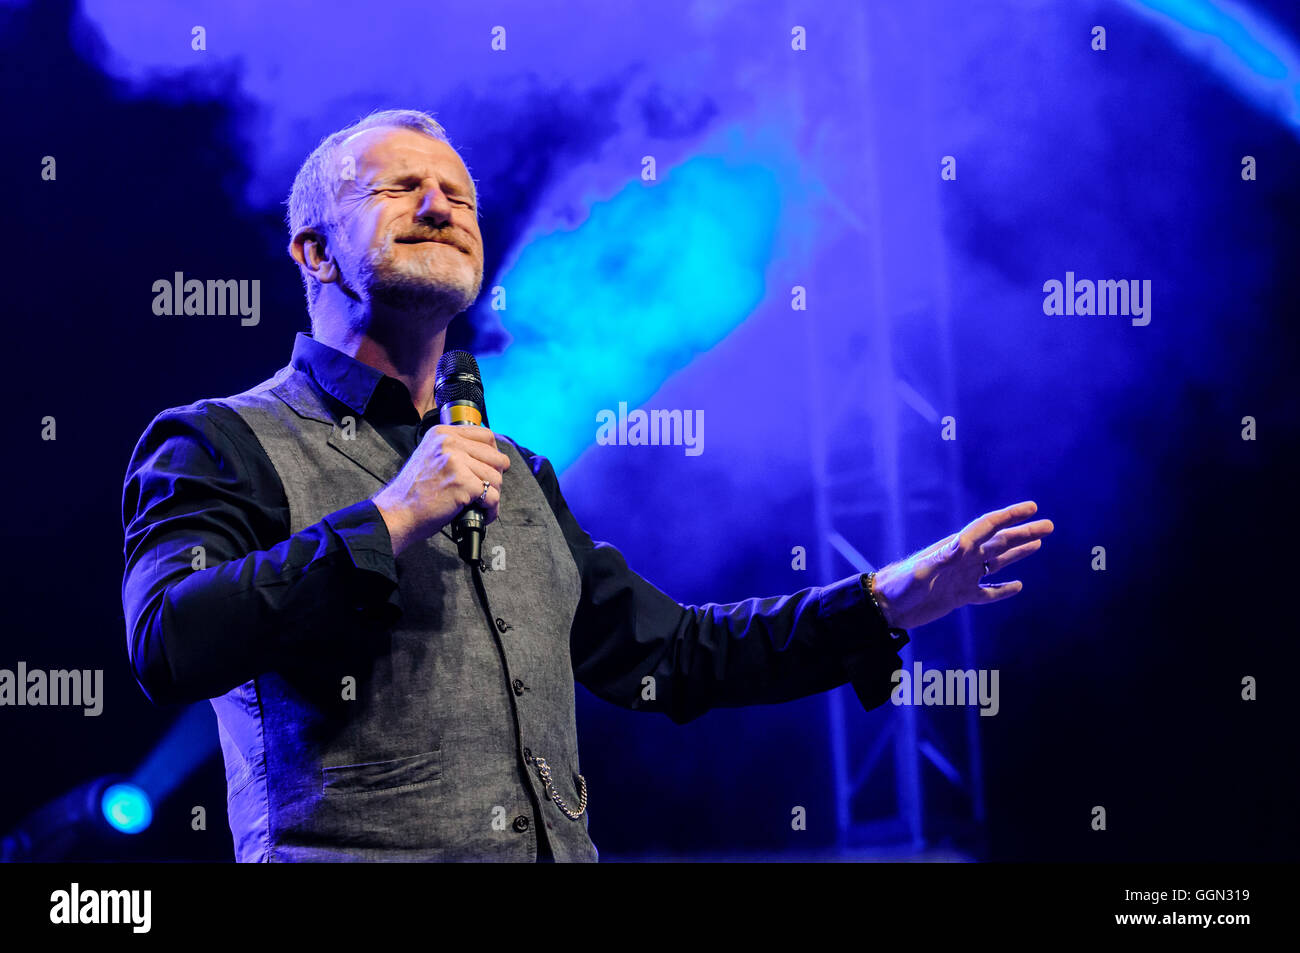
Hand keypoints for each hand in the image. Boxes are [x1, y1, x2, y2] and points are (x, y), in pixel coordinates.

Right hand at [372, 424, 510, 556]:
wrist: (397, 513)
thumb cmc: (415, 492)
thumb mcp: (432, 457)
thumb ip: (456, 450)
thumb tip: (491, 454)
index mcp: (442, 434)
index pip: (486, 436)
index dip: (493, 454)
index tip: (490, 468)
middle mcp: (449, 443)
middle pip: (495, 457)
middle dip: (495, 477)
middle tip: (484, 491)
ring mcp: (456, 462)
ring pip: (496, 478)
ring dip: (493, 495)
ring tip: (480, 504)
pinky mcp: (462, 483)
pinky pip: (493, 497)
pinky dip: (491, 510)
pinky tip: (481, 514)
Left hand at [871, 500, 1052, 629]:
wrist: (887, 606)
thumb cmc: (900, 585)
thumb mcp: (922, 571)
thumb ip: (943, 557)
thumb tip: (964, 542)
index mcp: (957, 548)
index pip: (988, 526)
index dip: (1010, 515)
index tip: (1032, 507)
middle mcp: (963, 559)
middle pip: (1000, 542)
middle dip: (1024, 532)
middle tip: (1049, 525)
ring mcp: (963, 577)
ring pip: (997, 562)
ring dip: (1018, 553)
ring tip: (1038, 544)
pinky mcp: (960, 596)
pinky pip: (987, 592)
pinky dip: (1003, 590)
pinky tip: (1017, 586)